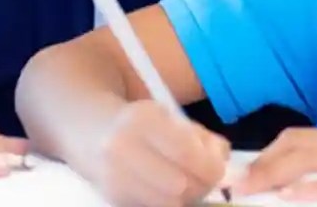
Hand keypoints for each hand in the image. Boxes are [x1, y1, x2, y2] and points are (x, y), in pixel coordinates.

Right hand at [85, 100, 231, 206]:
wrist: (92, 131)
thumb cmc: (142, 124)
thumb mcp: (171, 118)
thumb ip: (202, 138)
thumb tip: (224, 162)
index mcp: (143, 119)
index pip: (187, 153)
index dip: (211, 167)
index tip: (218, 169)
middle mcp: (123, 147)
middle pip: (180, 184)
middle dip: (202, 186)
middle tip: (206, 180)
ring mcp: (114, 176)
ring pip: (169, 203)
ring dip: (187, 198)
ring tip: (188, 186)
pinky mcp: (112, 197)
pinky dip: (169, 203)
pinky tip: (169, 191)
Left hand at [233, 128, 316, 206]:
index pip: (302, 138)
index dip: (271, 152)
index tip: (251, 168)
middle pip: (294, 144)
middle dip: (262, 162)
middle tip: (239, 182)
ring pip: (304, 159)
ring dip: (271, 174)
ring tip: (247, 191)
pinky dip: (307, 189)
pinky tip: (287, 198)